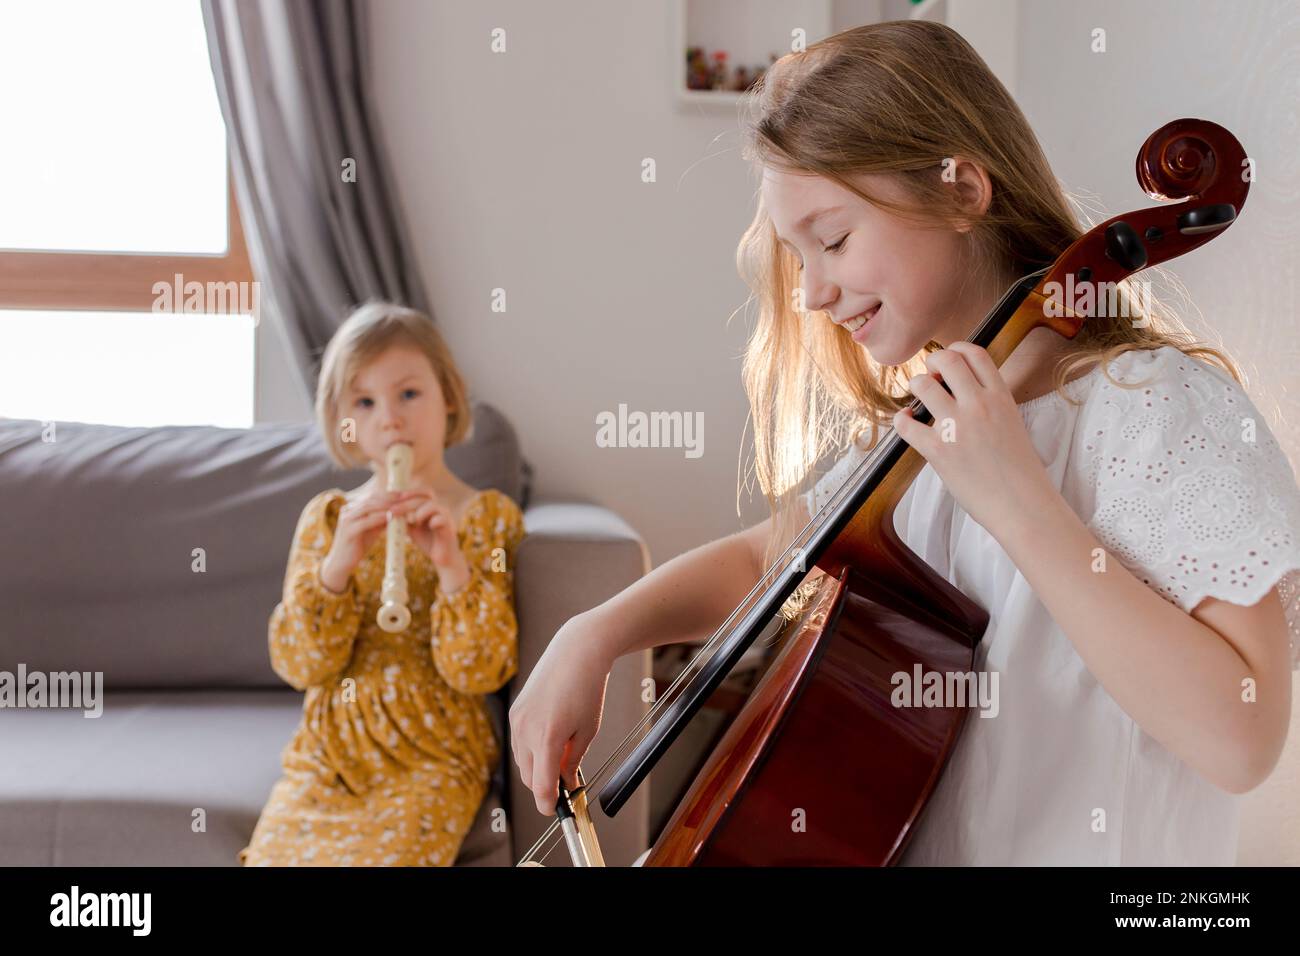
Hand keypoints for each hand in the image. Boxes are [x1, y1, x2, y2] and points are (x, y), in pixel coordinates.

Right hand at [322, 488, 415, 589]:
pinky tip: (390, 518)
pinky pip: (365, 522)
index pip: (372, 496)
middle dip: (389, 498)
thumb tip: (399, 511)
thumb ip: (382, 520)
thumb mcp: (372, 529)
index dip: (388, 494)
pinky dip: (378, 518)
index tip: (404, 494)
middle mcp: (347, 510)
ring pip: (368, 508)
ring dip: (385, 506)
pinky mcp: (348, 531)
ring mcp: (346, 520)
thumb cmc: (359, 545)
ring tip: (401, 506)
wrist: (342, 562)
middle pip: (370, 499)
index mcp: (352, 508)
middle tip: (405, 498)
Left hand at [398, 487, 470, 587]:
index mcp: (432, 506)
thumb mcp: (412, 527)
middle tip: (393, 511)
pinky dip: (430, 521)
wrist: (442, 558)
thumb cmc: (427, 541)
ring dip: (419, 512)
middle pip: (424, 498)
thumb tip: (388, 510)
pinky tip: (421, 527)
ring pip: (433, 505)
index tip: (395, 498)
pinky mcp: (449, 528)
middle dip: (407, 504)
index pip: (423, 492)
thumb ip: (404, 517)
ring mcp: (446, 517)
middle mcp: (440, 509)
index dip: (410, 492)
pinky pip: (441, 520)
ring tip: (410, 521)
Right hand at [508, 613, 614, 814]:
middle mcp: (526, 731)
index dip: (548, 805)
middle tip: (565, 784)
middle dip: (545, 786)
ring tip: (562, 754)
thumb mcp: (588, 730)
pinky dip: (532, 750)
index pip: (541, 787)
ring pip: (523, 761)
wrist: (576, 652)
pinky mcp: (515, 712)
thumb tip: (565, 782)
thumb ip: (573, 761)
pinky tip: (550, 739)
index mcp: (547, 738)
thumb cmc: (587, 688)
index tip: (554, 811)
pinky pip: (520, 743)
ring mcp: (517, 721)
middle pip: (529, 777)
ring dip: (538, 767)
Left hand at [891, 342, 1056, 540]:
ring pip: (923, 385)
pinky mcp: (938, 450)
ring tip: (919, 399)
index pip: (975, 354)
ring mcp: (957, 426)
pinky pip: (906, 424)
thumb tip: (967, 394)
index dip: (956, 349)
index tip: (948, 358)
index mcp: (1001, 397)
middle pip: (946, 360)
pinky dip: (901, 420)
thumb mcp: (1013, 424)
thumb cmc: (1020, 472)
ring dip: (916, 387)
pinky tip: (907, 422)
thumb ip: (992, 405)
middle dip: (932, 363)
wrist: (1023, 504)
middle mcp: (979, 405)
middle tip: (931, 376)